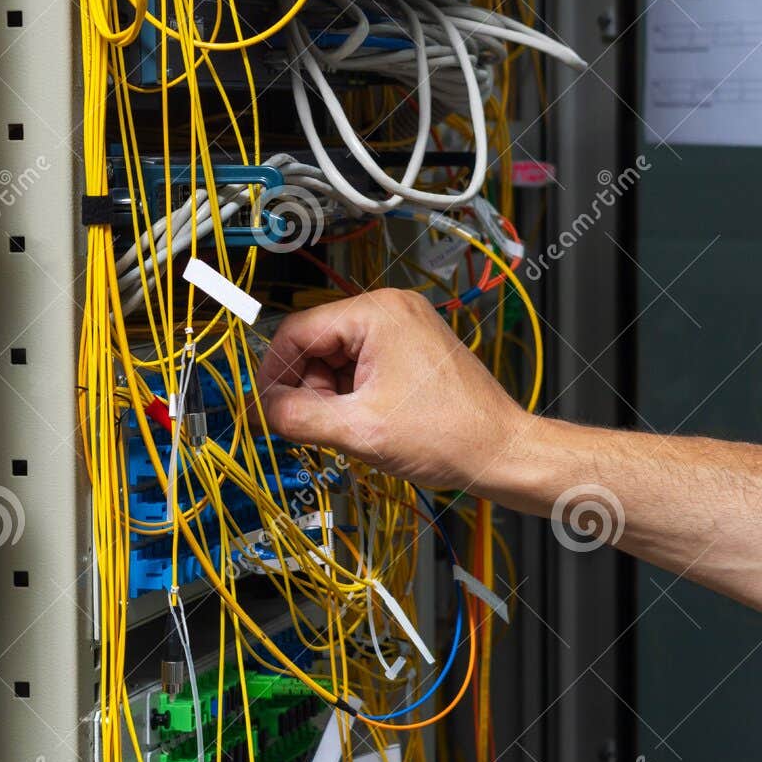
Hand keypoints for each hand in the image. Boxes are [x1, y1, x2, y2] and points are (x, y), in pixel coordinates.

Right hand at [255, 289, 529, 490]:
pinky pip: (359, 365)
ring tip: (353, 428)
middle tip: (319, 426)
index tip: (265, 407)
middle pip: (315, 343)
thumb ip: (297, 416)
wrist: (501, 451)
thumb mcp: (358, 431)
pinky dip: (351, 395)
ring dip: (330, 395)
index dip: (274, 372)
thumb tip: (261, 409)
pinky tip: (366, 422)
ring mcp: (402, 328)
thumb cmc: (449, 436)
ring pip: (335, 358)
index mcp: (377, 313)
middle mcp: (390, 310)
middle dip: (309, 388)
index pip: (296, 331)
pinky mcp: (409, 349)